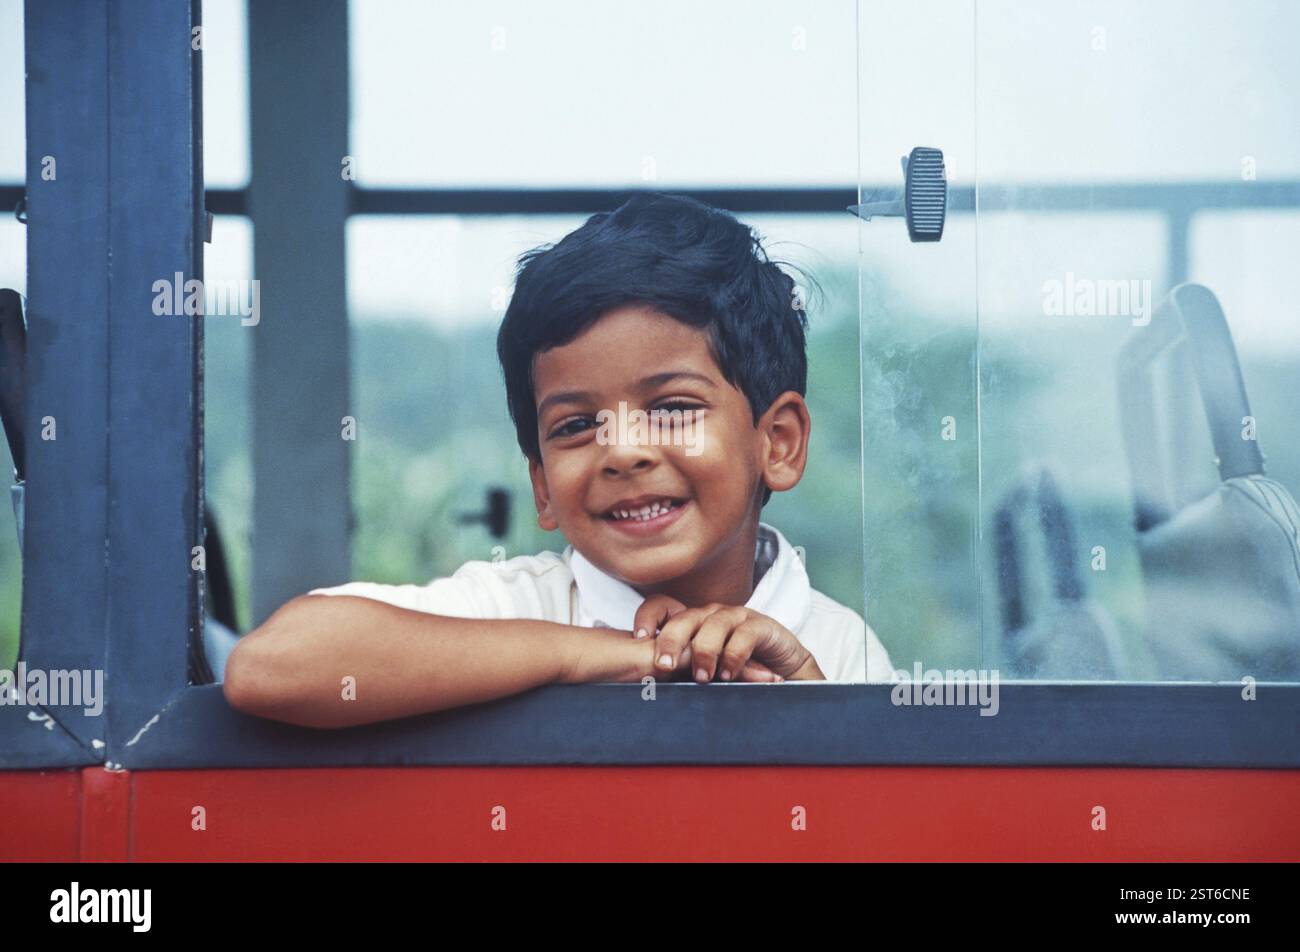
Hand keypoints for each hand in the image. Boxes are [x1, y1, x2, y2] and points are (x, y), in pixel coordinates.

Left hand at [640, 599, 823, 682]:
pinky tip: (728, 674)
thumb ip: (679, 673)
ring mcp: (735, 617)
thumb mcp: (703, 673)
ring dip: (705, 651)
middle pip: (684, 618)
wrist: (784, 672)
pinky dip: (734, 655)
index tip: (637, 637)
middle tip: (663, 664)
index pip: (662, 608)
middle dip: (671, 639)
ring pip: (713, 625)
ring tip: (701, 676)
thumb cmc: (737, 674)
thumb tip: (643, 688)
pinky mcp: (760, 625)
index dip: (648, 617)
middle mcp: (710, 615)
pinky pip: (744, 635)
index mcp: (691, 623)